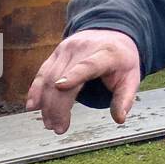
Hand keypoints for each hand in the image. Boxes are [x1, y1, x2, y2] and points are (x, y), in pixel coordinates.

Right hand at [25, 29, 140, 133]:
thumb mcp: (132, 78)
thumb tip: (120, 119)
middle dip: (57, 106)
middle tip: (58, 129)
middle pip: (63, 77)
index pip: (88, 65)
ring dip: (46, 103)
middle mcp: (83, 48)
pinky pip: (43, 71)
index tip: (61, 88)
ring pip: (50, 76)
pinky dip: (36, 89)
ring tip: (49, 124)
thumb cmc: (122, 61)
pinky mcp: (57, 52)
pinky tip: (33, 106)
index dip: (74, 75)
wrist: (113, 35)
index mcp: (106, 54)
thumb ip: (125, 99)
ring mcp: (68, 48)